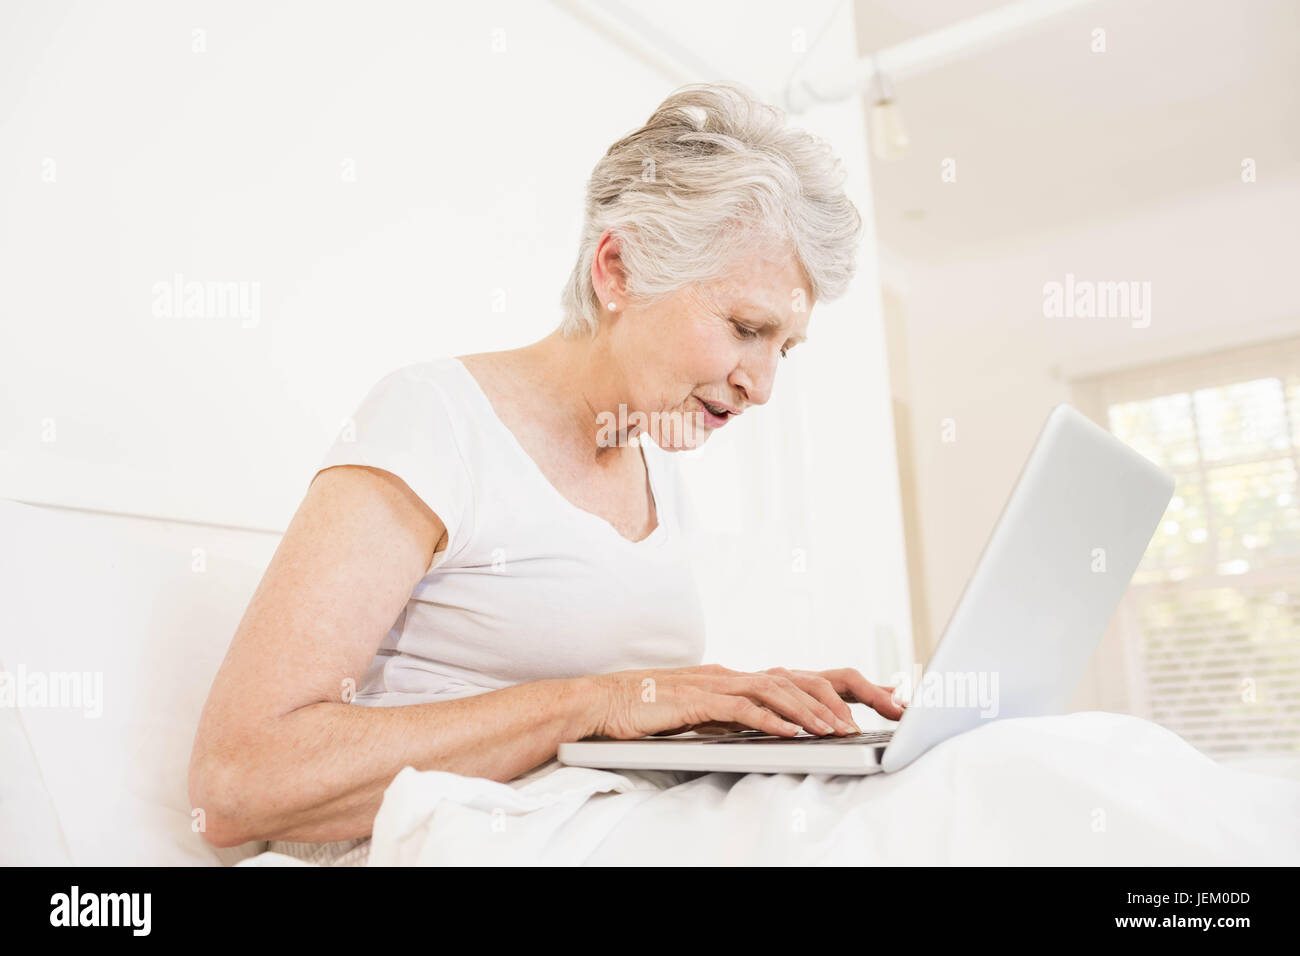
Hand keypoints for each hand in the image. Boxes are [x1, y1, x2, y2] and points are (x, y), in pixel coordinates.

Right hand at [585, 664, 900, 740]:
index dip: (848, 687)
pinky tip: (792, 732)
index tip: (887, 697)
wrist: (605, 701)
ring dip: (814, 713)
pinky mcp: (699, 701)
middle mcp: (737, 675)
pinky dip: (771, 720)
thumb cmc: (653, 712)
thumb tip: (780, 730)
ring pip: (780, 691)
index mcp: (743, 678)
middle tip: (884, 711)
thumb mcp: (708, 715)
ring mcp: (719, 684)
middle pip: (806, 678)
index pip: (806, 677)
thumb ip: (741, 716)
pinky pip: (743, 709)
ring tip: (841, 731)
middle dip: (850, 695)